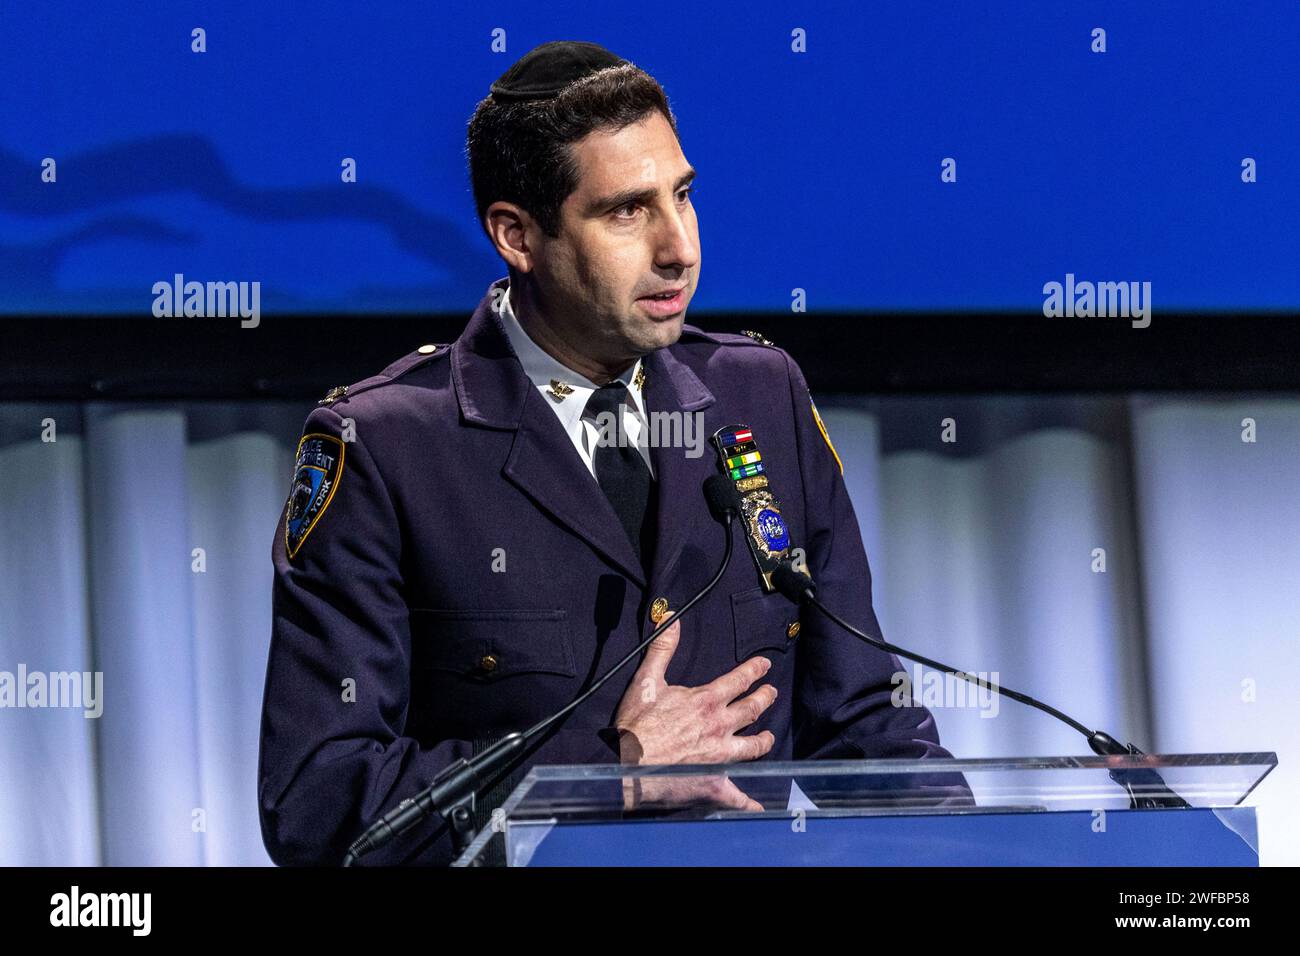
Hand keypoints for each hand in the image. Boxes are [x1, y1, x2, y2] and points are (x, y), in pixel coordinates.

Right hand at [612, 618, 776, 809]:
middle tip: (771, 693)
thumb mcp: (647, 680)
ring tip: (769, 735)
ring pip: (752, 746)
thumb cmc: (636, 726)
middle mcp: (719, 726)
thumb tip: (670, 618)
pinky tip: (760, 806)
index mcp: (705, 701)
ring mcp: (720, 756)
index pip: (738, 680)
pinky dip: (749, 802)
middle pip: (752, 710)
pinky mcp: (714, 782)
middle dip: (764, 698)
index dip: (754, 671)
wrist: (626, 765)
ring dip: (763, 739)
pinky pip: (737, 795)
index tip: (764, 667)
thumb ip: (663, 648)